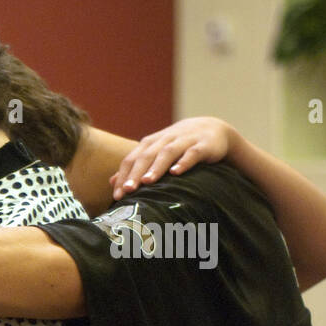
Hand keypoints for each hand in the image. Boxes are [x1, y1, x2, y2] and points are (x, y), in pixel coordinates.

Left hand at [110, 117, 233, 200]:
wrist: (213, 129)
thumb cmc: (178, 146)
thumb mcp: (155, 153)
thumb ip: (135, 166)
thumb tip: (112, 181)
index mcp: (151, 143)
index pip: (132, 159)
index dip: (124, 175)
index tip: (117, 195)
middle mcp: (165, 139)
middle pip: (146, 155)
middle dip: (136, 173)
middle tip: (128, 190)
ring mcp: (184, 140)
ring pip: (167, 152)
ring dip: (156, 167)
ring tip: (147, 182)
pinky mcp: (203, 144)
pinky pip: (192, 153)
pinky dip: (184, 162)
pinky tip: (176, 173)